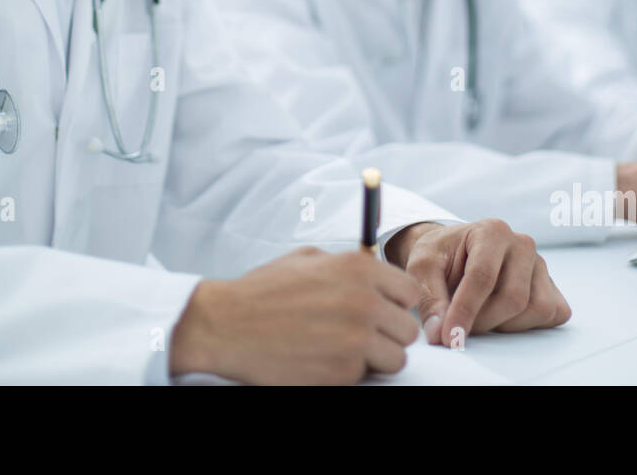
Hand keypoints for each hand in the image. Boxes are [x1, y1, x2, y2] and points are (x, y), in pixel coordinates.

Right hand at [168, 246, 420, 383]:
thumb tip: (375, 274)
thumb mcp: (307, 260)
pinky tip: (322, 360)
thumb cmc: (263, 291)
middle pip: (408, 330)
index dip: (397, 304)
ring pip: (395, 359)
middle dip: (388, 334)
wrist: (225, 325)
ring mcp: (355, 341)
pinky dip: (347, 373)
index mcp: (359, 270)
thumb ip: (348, 266)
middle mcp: (364, 303)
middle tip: (362, 335)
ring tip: (344, 351)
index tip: (382, 311)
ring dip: (375, 359)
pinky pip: (364, 377)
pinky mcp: (342, 374)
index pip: (411, 292)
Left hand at [390, 219, 570, 347]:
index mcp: (492, 231)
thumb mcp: (421, 268)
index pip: (483, 277)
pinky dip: (528, 325)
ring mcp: (541, 265)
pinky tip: (502, 317)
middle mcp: (522, 244)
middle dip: (483, 321)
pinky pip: (553, 313)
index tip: (450, 338)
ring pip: (537, 309)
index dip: (465, 311)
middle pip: (513, 298)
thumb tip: (439, 335)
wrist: (456, 253)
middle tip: (459, 325)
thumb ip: (429, 300)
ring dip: (505, 325)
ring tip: (480, 315)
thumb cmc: (441, 257)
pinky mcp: (551, 286)